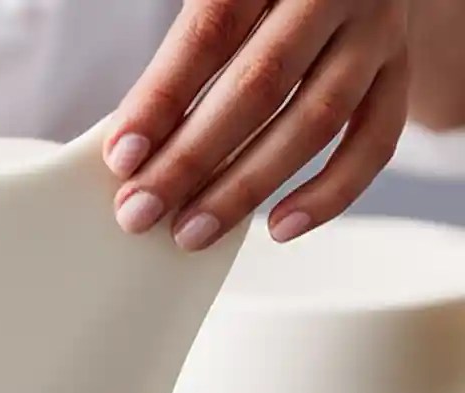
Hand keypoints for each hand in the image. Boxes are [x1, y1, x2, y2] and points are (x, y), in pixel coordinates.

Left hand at [104, 0, 409, 250]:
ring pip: (315, 120)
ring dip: (246, 187)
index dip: (162, 99)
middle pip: (259, 84)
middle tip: (140, 211)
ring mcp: (375, 31)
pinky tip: (279, 228)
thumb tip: (131, 143)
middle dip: (191, 159)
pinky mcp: (400, 71)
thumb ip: (181, 53)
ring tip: (191, 231)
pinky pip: (375, 141)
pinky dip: (330, 193)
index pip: (209, 33)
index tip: (122, 158)